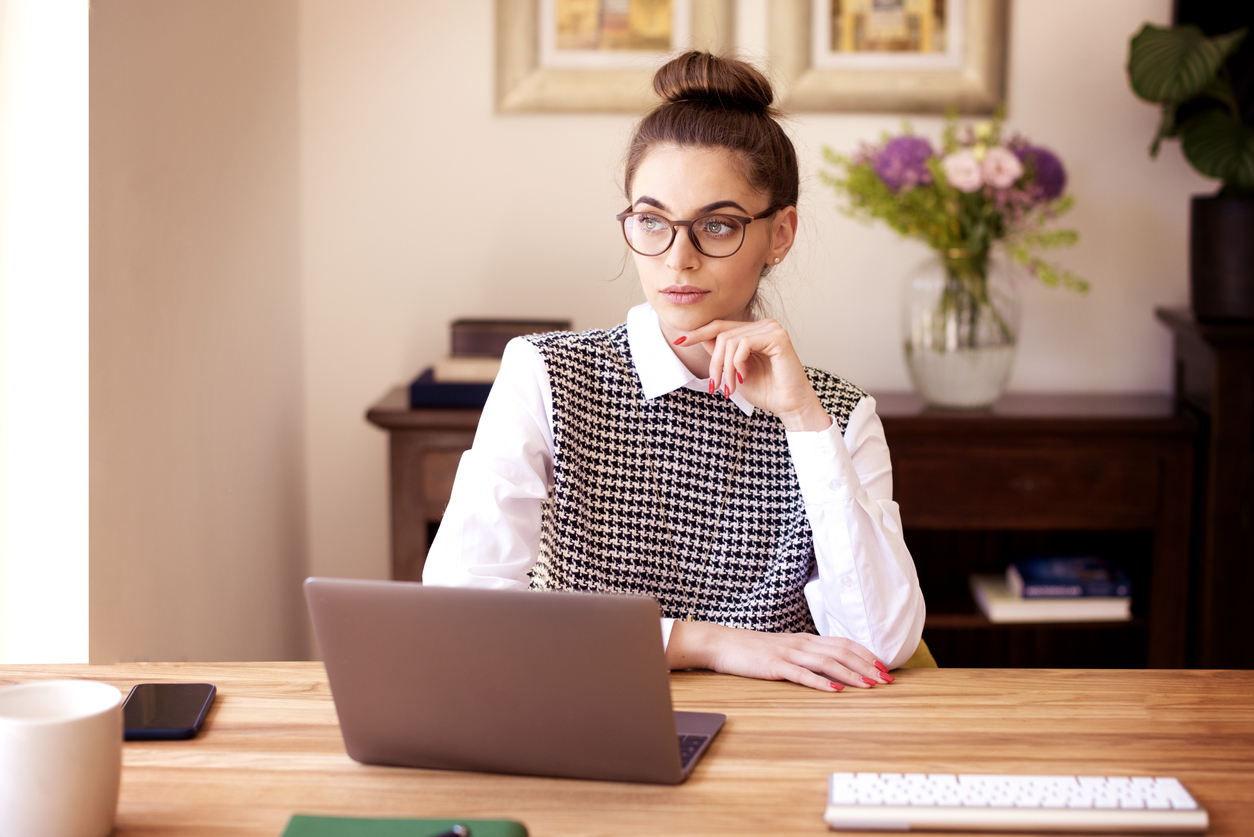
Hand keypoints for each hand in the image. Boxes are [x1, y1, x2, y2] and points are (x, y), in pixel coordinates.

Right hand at [666, 621, 893, 691]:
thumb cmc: (751, 649)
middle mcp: (801, 643)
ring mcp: (788, 654)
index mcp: (804, 639)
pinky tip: (835, 691)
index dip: (866, 654)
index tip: (884, 667)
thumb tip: (827, 665)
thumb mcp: (782, 648)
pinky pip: (802, 674)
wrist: (720, 643)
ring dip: (851, 675)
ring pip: (827, 662)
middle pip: (842, 652)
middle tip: (887, 680)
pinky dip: (821, 683)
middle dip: (867, 666)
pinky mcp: (774, 666)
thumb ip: (804, 654)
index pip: (843, 643)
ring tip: (870, 686)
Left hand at [677, 318, 829, 431]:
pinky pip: (744, 344)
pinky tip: (744, 377)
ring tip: (731, 387)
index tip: (681, 341)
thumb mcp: (735, 372)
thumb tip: (700, 338)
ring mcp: (771, 328)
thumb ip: (721, 354)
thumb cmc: (767, 392)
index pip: (721, 327)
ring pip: (730, 340)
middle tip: (715, 385)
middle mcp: (763, 325)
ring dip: (726, 368)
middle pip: (722, 334)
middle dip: (714, 362)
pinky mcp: (777, 337)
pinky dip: (738, 363)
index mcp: (755, 331)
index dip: (699, 333)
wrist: (790, 406)